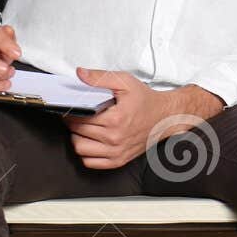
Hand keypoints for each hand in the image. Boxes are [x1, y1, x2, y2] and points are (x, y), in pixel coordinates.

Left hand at [66, 70, 223, 170]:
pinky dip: (86, 153)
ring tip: (84, 129)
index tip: (74, 107)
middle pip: (76, 133)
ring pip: (80, 149)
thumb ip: (100, 77)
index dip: (71, 111)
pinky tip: (91, 142)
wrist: (165, 118)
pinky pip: (90, 162)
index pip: (78, 118)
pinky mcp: (118, 161)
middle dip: (74, 123)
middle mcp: (115, 138)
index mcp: (115, 119)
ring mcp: (117, 152)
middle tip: (79, 115)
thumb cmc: (145, 100)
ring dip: (77, 138)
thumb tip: (80, 73)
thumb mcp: (125, 82)